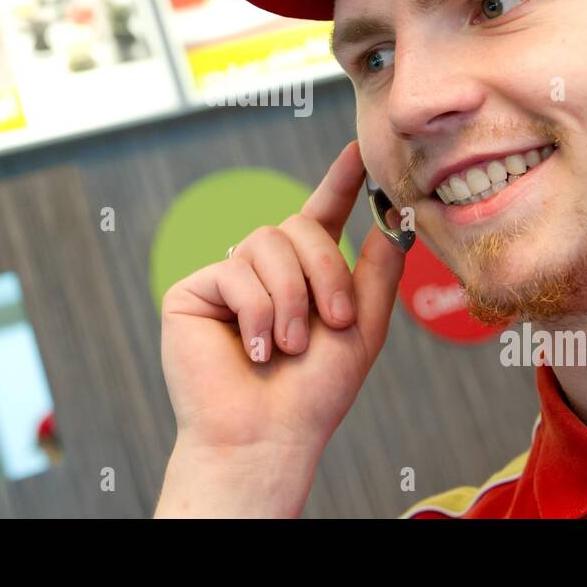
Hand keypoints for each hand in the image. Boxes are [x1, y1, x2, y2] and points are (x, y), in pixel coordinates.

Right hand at [156, 140, 406, 513]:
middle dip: (325, 272)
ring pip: (265, 244)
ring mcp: (227, 277)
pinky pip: (233, 271)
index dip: (340, 181)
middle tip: (334, 322)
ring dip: (290, 299)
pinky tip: (253, 350)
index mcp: (304, 274)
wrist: (267, 435)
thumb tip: (394, 216)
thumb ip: (377, 269)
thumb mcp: (363, 326)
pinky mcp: (192, 290)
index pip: (322, 215)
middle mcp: (264, 269)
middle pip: (298, 226)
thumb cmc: (314, 392)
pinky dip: (255, 313)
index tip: (360, 150)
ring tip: (287, 345)